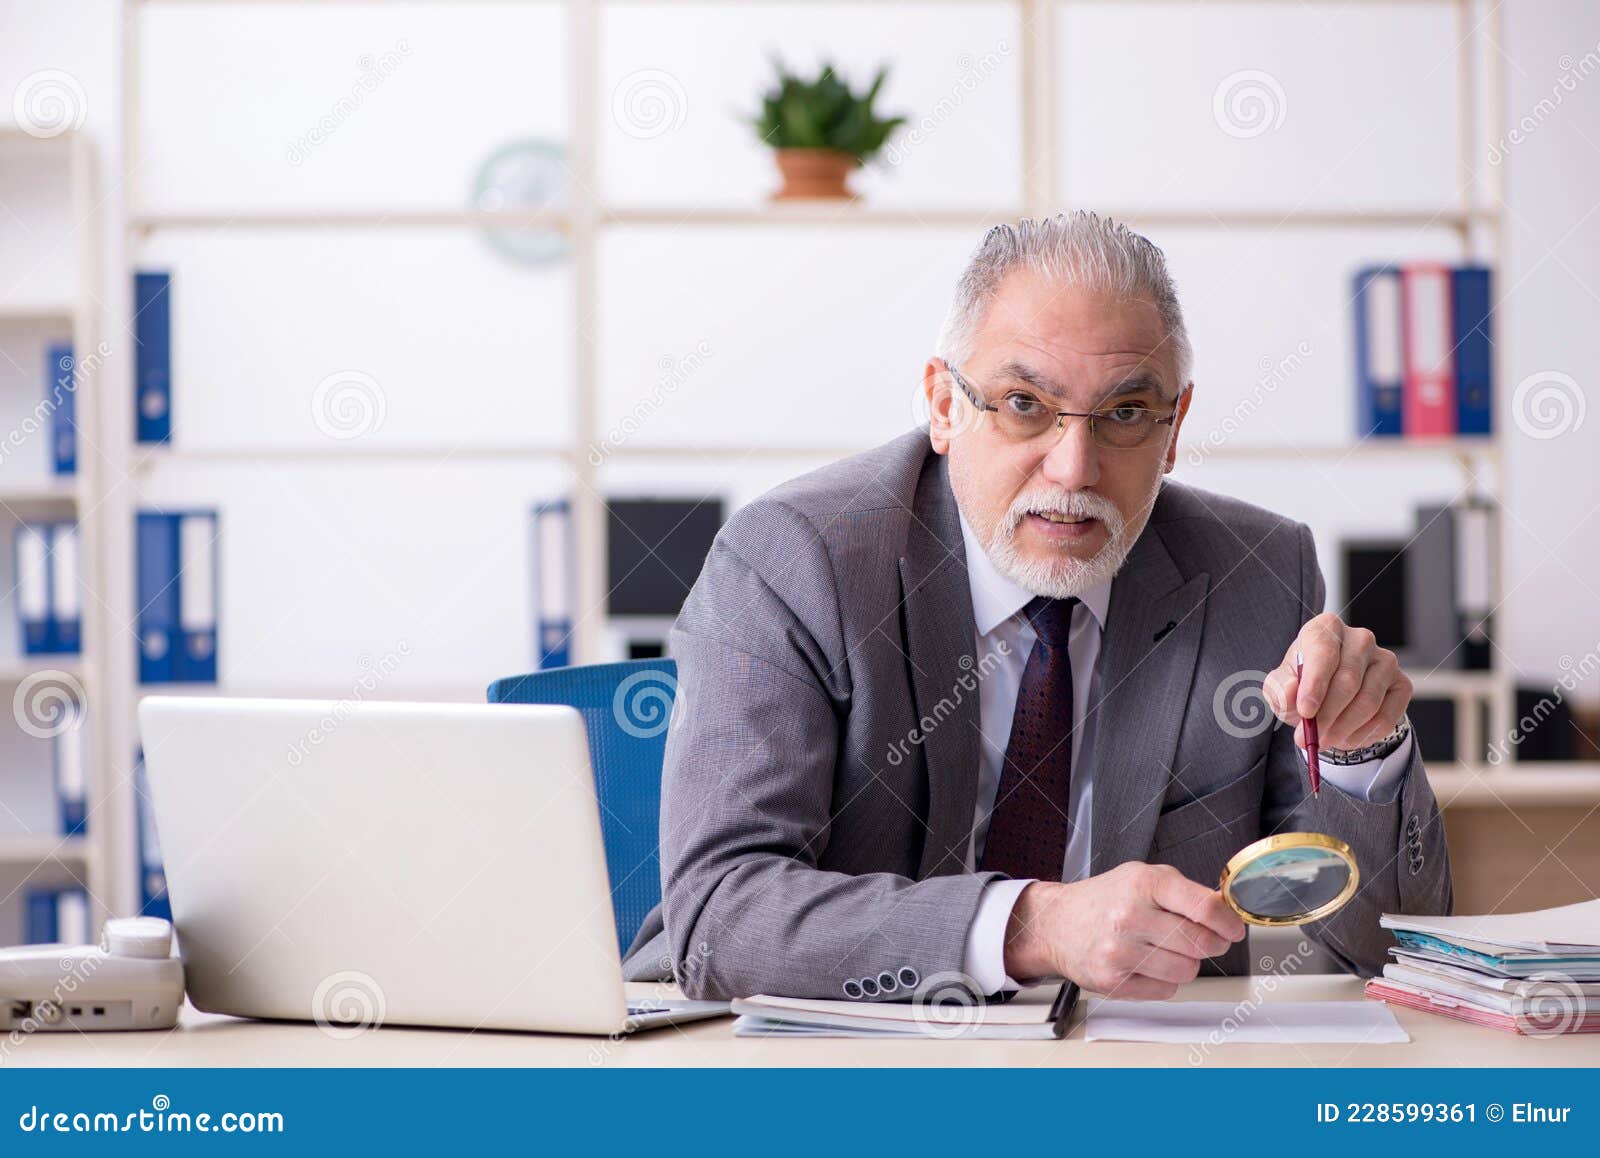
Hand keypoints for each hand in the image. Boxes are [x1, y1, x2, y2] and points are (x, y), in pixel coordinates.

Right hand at [1002, 863, 1246, 998]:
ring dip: (1184, 964)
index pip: (1206, 908)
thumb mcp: (1142, 877)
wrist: (1056, 923)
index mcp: (1144, 883)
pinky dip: (1163, 981)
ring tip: (1163, 949)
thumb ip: (1185, 892)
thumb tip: (1227, 913)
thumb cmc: (1104, 900)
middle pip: (1202, 943)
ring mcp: (1120, 950)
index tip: (1234, 929)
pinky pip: (1166, 991)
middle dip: (1211, 944)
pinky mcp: (1113, 980)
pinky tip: (1145, 964)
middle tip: (1199, 939)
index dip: (1229, 923)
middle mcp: (1130, 915)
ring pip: (1187, 971)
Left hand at [1263, 612, 1412, 751]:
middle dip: (1327, 716)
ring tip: (1325, 740)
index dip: (1315, 685)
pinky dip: (1363, 735)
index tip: (1305, 712)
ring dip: (1343, 730)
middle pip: (1348, 681)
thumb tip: (1292, 690)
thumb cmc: (1302, 684)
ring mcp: (1385, 661)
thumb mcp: (1281, 686)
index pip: (1324, 652)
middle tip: (1311, 739)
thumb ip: (1280, 688)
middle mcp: (1360, 639)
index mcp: (1327, 628)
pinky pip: (1387, 717)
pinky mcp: (1402, 684)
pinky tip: (1346, 738)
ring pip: (1368, 702)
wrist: (1329, 695)